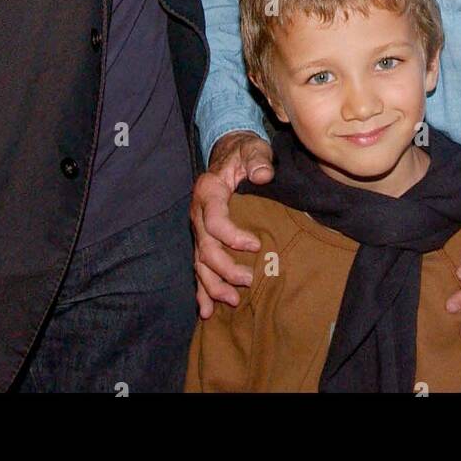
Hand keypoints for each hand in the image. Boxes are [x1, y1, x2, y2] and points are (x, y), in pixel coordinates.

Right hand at [190, 130, 273, 317]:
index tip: (255, 245)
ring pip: (199, 263)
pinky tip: (207, 309)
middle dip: (225, 269)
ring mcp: (198, 228)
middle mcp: (198, 212)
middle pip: (205, 248)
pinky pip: (199, 266)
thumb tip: (262, 176)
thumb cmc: (244, 153)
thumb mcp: (253, 150)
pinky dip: (202, 289)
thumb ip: (258, 161)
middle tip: (248, 280)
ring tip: (234, 301)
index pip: (214, 222)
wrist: (231, 154)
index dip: (233, 237)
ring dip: (214, 286)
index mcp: (208, 191)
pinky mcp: (203, 238)